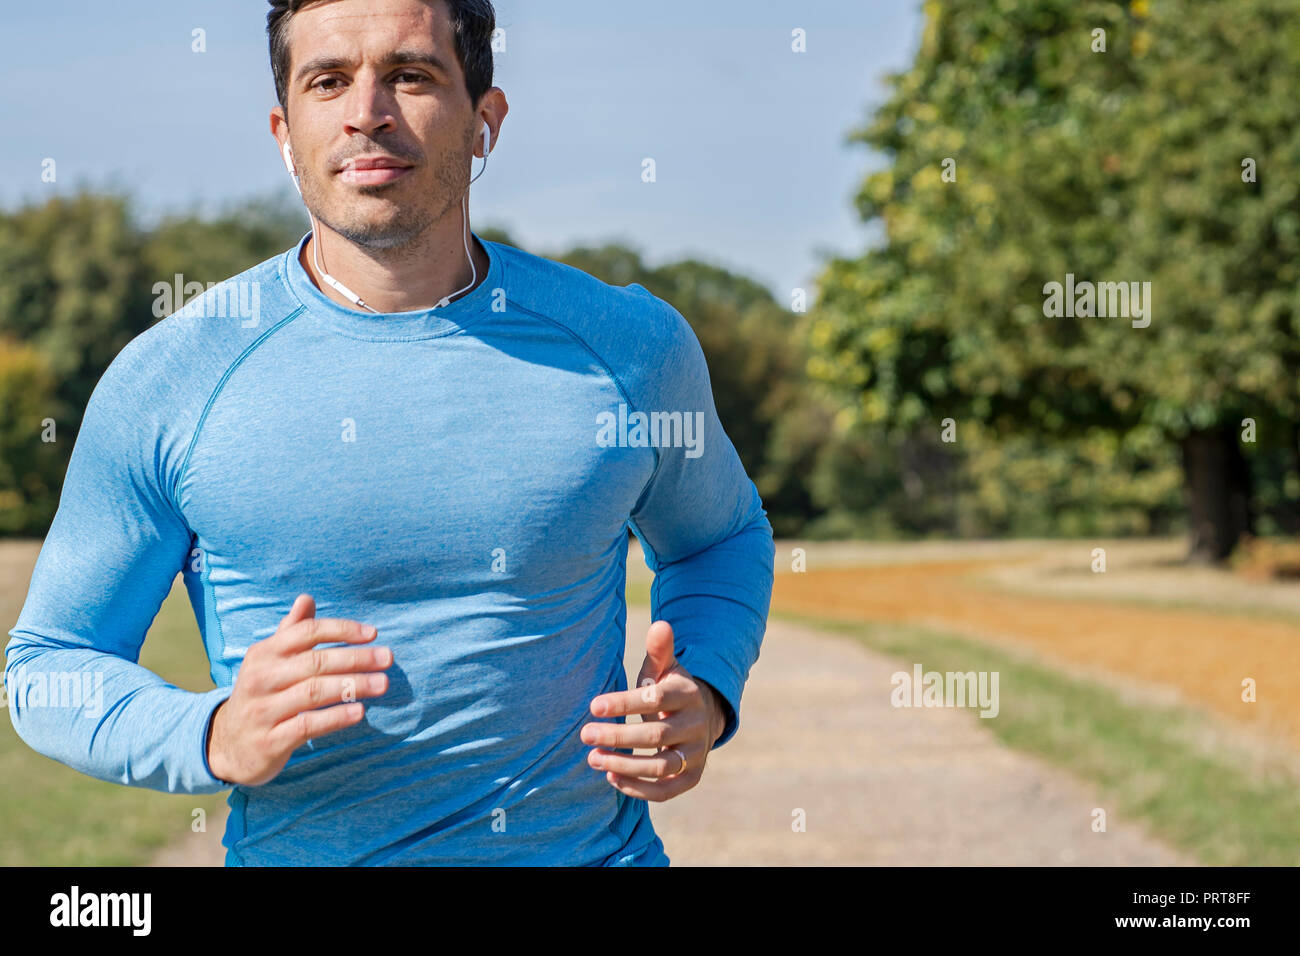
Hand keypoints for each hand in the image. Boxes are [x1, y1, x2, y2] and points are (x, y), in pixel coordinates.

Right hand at [206, 594, 391, 785]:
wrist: (227, 744)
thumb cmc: (262, 693)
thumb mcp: (269, 660)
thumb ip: (290, 631)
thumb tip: (306, 598)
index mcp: (263, 653)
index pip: (306, 632)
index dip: (341, 630)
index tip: (372, 633)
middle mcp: (261, 678)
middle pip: (315, 662)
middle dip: (356, 658)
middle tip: (388, 658)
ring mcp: (263, 710)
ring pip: (313, 693)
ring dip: (353, 686)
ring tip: (383, 684)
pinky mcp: (269, 741)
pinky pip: (306, 726)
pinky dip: (335, 717)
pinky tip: (360, 712)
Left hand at [581, 620, 725, 800]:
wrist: (704, 718)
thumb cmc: (671, 691)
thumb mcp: (667, 669)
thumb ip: (660, 651)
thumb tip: (660, 625)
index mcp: (687, 694)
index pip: (655, 699)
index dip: (624, 703)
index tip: (593, 706)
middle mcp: (696, 725)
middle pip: (656, 735)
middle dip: (618, 737)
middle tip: (584, 734)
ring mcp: (696, 754)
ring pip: (661, 766)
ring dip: (625, 765)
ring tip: (592, 758)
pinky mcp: (692, 777)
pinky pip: (665, 790)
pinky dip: (638, 788)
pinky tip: (610, 776)